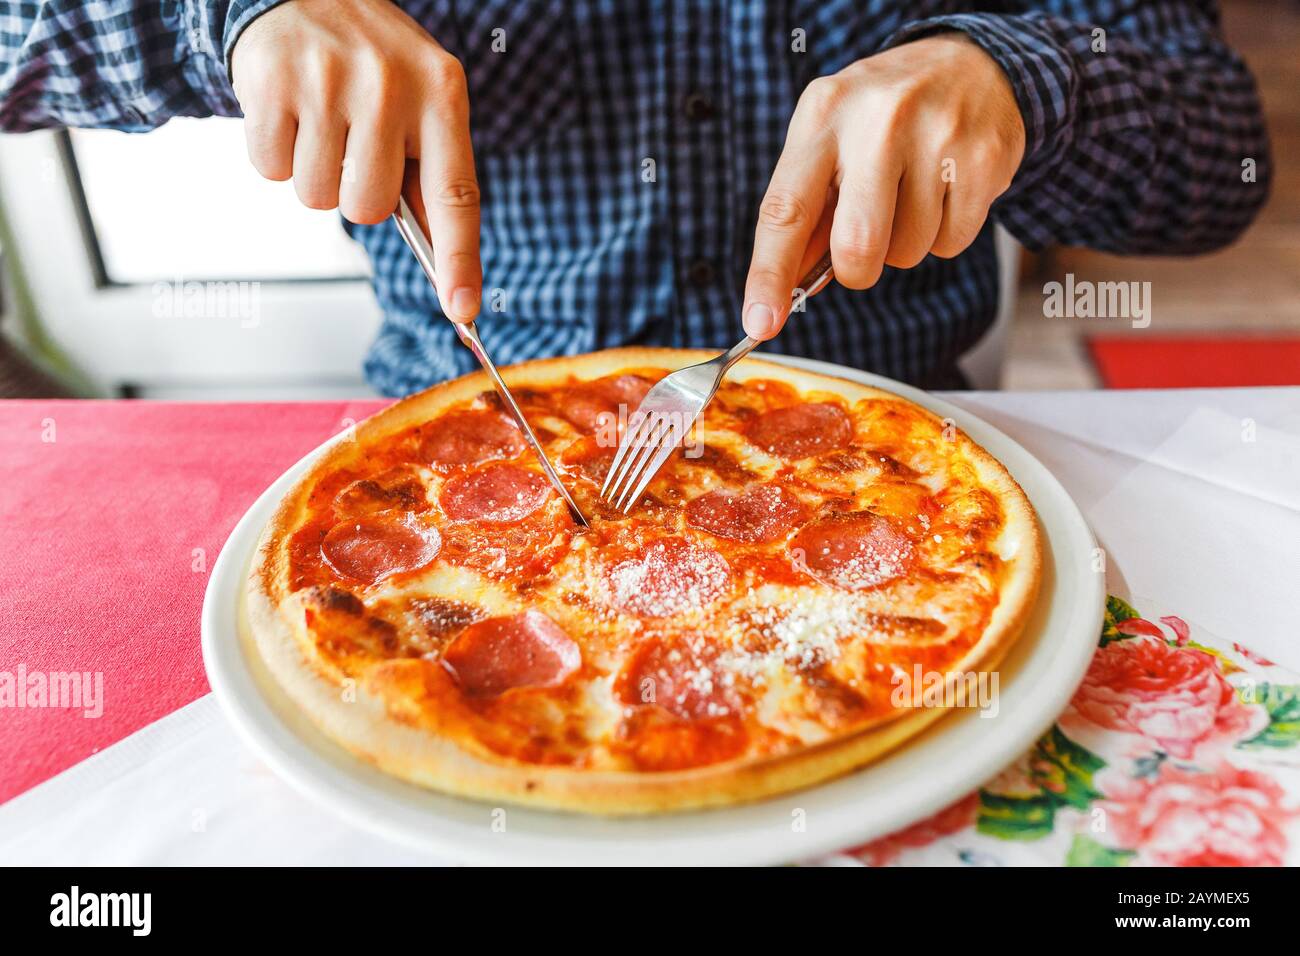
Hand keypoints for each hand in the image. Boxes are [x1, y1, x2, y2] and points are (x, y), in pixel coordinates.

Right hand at [231, 0, 480, 320]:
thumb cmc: (372, 65)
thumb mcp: (422, 102)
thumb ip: (432, 174)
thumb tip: (443, 266)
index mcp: (443, 94)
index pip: (456, 195)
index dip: (459, 261)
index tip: (463, 311)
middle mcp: (391, 85)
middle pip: (368, 208)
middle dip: (354, 192)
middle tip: (351, 142)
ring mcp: (330, 81)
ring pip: (318, 196)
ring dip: (313, 173)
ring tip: (320, 121)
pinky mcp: (273, 81)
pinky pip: (271, 169)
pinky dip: (274, 154)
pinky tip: (288, 112)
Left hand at [741, 35, 1024, 338]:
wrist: (972, 64)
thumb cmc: (882, 117)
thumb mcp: (830, 141)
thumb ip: (805, 212)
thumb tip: (785, 292)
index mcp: (823, 114)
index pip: (785, 209)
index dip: (770, 274)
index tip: (761, 322)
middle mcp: (877, 119)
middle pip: (856, 246)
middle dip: (857, 268)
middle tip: (866, 241)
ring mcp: (936, 135)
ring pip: (906, 252)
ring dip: (904, 245)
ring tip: (913, 192)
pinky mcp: (983, 158)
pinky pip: (950, 244)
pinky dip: (943, 235)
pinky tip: (944, 191)